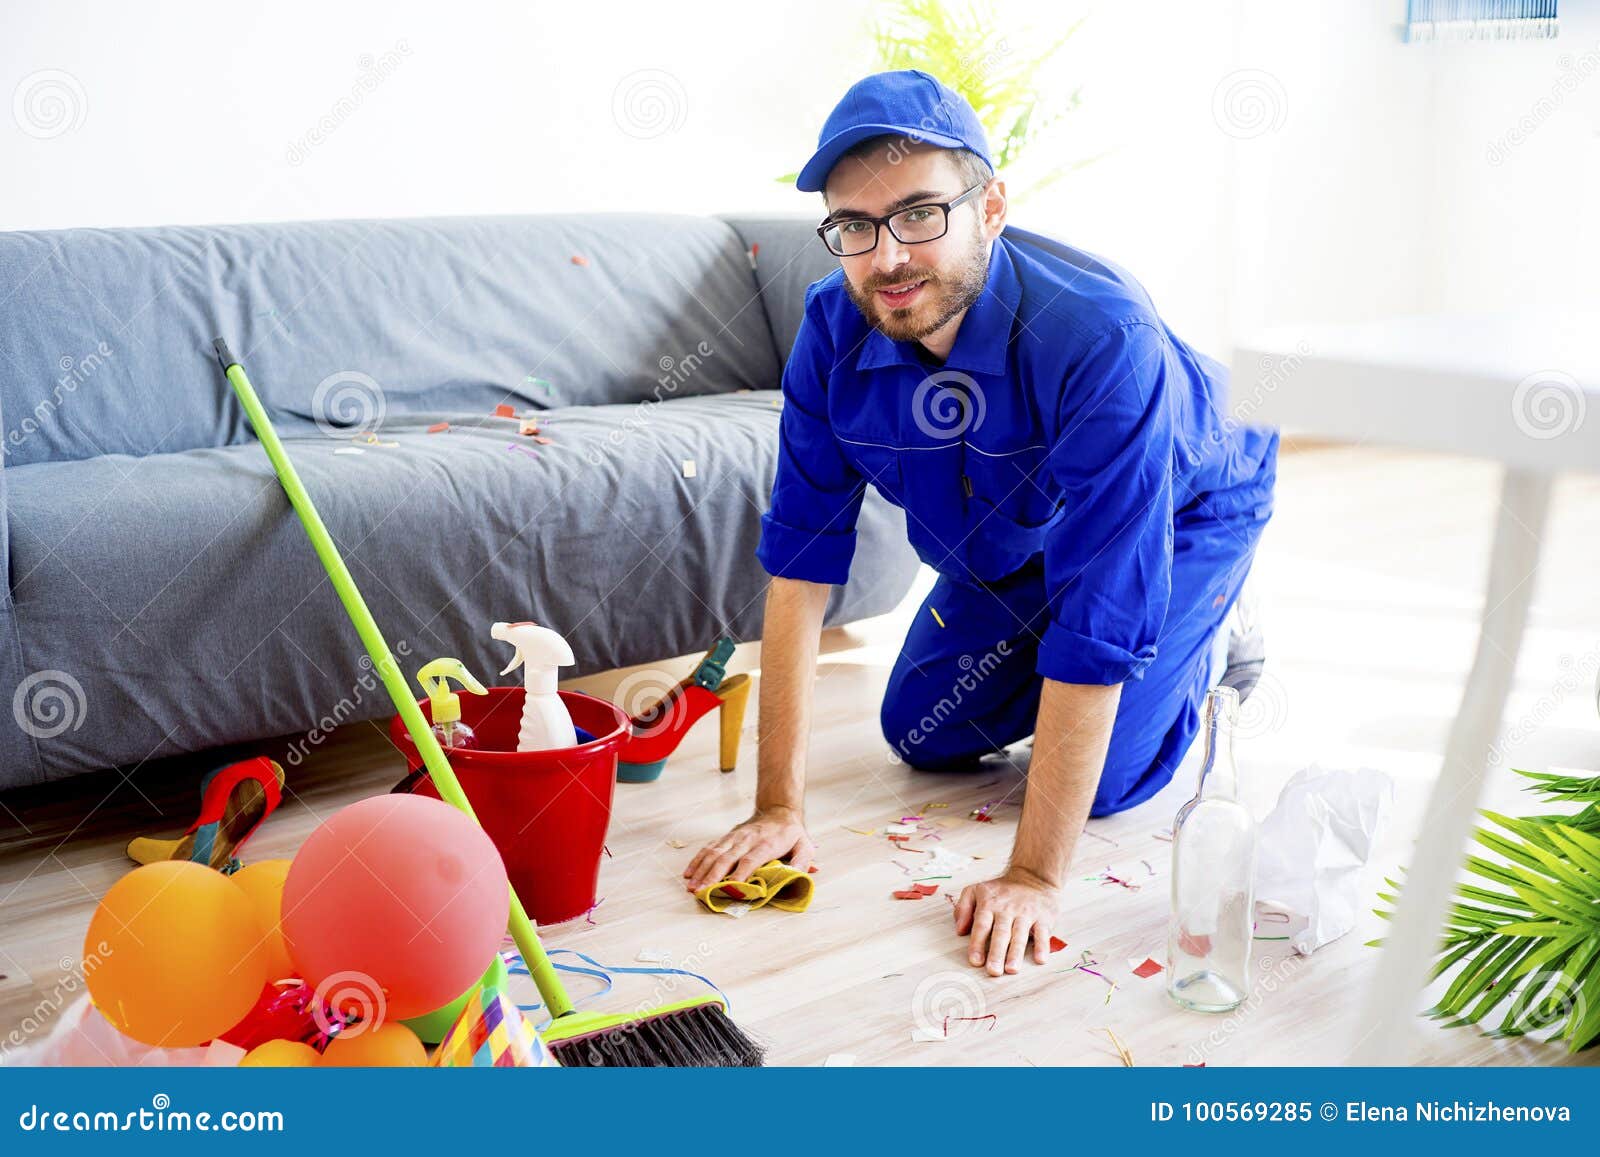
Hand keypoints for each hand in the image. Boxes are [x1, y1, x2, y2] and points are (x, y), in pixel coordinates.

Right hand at [683, 806, 815, 892]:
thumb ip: (803, 861)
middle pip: (727, 858)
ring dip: (701, 870)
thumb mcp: (805, 846)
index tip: (731, 888)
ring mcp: (734, 838)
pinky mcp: (726, 837)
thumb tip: (805, 875)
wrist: (778, 811)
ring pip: (714, 853)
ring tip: (691, 886)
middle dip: (713, 876)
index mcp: (766, 843)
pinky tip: (689, 873)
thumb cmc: (791, 834)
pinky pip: (709, 848)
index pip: (751, 859)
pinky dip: (698, 860)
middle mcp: (747, 839)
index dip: (741, 873)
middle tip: (701, 892)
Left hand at [953, 868, 1059, 975]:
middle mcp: (1007, 909)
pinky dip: (1042, 946)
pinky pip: (1043, 932)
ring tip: (1011, 969)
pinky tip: (1040, 959)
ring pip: (1020, 934)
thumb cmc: (1001, 890)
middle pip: (1001, 933)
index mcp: (989, 904)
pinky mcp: (1044, 917)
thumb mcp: (976, 890)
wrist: (1033, 876)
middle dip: (997, 953)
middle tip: (993, 971)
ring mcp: (1026, 913)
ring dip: (1016, 953)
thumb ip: (963, 908)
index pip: (982, 925)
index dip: (977, 943)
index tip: (975, 961)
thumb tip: (959, 930)